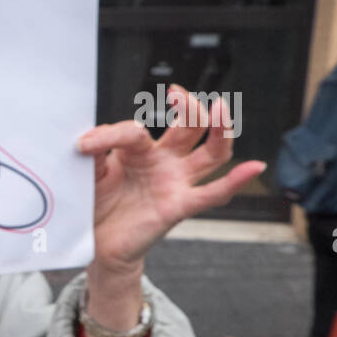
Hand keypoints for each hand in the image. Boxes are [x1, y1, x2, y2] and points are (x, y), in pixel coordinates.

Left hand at [77, 83, 265, 274]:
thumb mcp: (88, 174)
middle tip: (176, 92)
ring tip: (221, 107)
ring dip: (220, 130)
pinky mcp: (179, 207)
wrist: (96, 245)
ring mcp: (176, 183)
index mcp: (140, 150)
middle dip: (189, 106)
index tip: (83, 145)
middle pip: (190, 127)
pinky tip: (254, 167)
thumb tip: (89, 137)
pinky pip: (212, 194)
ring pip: (211, 153)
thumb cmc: (96, 206)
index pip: (136, 131)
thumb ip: (93, 153)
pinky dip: (235, 181)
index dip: (112, 134)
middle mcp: (165, 162)